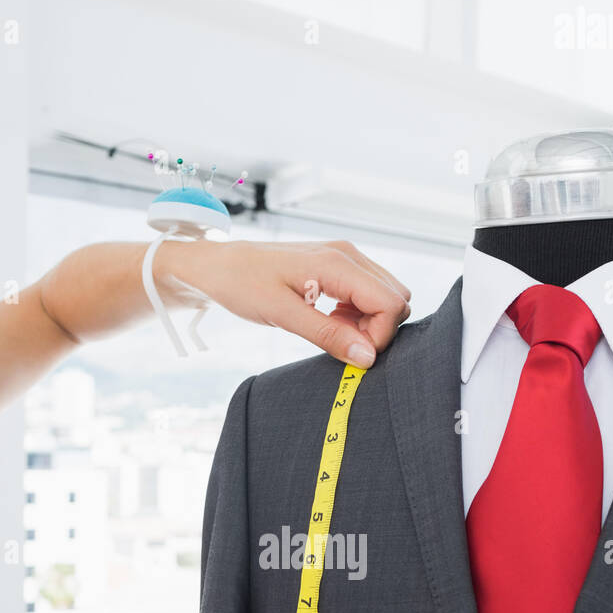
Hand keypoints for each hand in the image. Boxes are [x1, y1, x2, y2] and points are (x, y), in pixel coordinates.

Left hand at [160, 238, 410, 367]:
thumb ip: (328, 335)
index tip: (351, 353)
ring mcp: (344, 258)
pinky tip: (329, 321)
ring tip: (331, 331)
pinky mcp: (337, 267)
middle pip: (396, 298)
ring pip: (384, 297)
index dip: (379, 336)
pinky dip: (357, 315)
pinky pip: (367, 294)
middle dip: (377, 329)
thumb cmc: (242, 284)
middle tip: (341, 343)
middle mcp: (348, 255)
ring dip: (367, 323)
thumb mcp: (283, 314)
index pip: (391, 303)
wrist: (217, 265)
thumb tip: (367, 358)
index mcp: (338, 262)